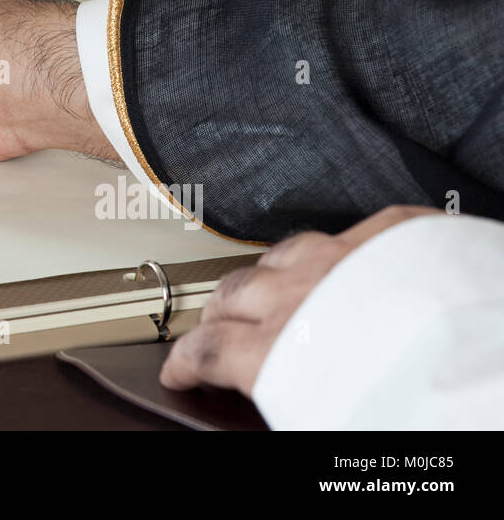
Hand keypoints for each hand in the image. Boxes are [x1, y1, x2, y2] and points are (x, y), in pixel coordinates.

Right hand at [159, 205, 440, 395]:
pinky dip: (344, 246)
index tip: (177, 369)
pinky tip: (350, 251)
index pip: (206, 352)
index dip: (183, 363)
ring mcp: (344, 257)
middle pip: (234, 293)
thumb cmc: (418, 402)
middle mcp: (299, 296)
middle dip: (219, 312)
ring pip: (282, 252)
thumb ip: (293, 400)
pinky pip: (354, 230)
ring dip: (269, 273)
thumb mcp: (331, 420)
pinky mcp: (394, 234)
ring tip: (270, 284)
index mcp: (277, 352)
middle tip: (217, 327)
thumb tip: (283, 405)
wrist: (490, 355)